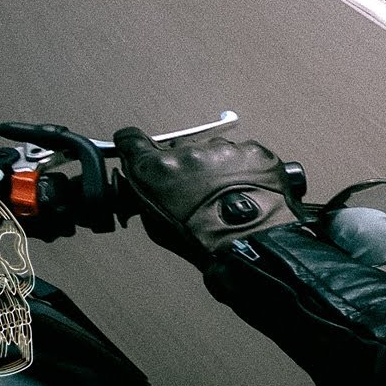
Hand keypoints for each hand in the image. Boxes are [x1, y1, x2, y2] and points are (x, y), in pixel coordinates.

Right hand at [114, 128, 297, 265]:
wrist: (248, 243)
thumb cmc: (205, 243)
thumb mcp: (158, 226)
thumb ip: (148, 196)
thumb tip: (148, 185)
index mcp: (158, 170)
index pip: (133, 142)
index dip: (134, 146)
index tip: (135, 147)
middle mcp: (188, 153)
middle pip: (180, 148)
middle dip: (184, 165)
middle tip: (195, 190)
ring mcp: (223, 149)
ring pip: (214, 150)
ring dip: (216, 166)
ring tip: (224, 195)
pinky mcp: (252, 151)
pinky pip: (243, 154)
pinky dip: (244, 168)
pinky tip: (245, 190)